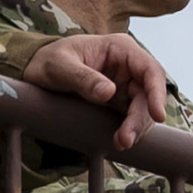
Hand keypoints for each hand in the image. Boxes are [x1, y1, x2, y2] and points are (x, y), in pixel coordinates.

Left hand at [22, 31, 170, 135]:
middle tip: (126, 139)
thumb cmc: (47, 61)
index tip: (157, 115)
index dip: (157, 92)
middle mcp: (128, 66)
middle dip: (141, 118)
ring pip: (143, 109)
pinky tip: (119, 140)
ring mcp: (125, 85)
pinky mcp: (118, 102)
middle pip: (148, 94)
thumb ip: (83, 78)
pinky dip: (129, 130)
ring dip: (136, 128)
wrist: (35, 72)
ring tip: (120, 143)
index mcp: (120, 49)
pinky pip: (132, 118)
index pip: (149, 69)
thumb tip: (109, 92)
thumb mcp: (59, 67)